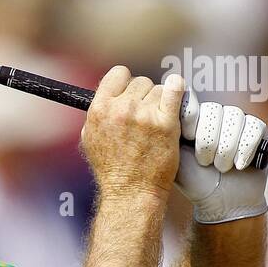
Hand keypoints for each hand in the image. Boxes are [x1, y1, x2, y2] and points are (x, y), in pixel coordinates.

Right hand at [80, 65, 183, 200]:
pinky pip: (175, 90)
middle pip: (140, 82)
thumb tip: (105, 98)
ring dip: (160, 101)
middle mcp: (121, 109)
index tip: (131, 92)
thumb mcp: (90, 139)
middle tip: (146, 114)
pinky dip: (177, 88)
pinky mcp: (165, 123)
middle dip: (143, 95)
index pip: (117, 74)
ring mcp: (144, 115)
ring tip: (157, 120)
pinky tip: (177, 90)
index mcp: (99, 110)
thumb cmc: (112, 170)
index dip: (125, 82)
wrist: (130, 192)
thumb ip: (97, 115)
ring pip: (158, 89)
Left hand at [174, 84, 267, 223]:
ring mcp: (237, 122)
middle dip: (208, 139)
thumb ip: (165, 136)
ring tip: (219, 167)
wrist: (222, 203)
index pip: (192, 100)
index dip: (191, 116)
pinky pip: (255, 127)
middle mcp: (216, 116)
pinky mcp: (258, 131)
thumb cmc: (193, 182)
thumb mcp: (173, 157)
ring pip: (235, 117)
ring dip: (227, 147)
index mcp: (193, 119)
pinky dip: (245, 148)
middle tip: (204, 162)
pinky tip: (238, 166)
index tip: (186, 136)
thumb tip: (152, 114)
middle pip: (214, 110)